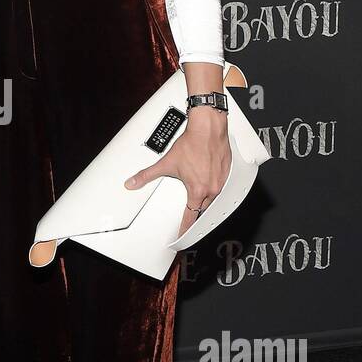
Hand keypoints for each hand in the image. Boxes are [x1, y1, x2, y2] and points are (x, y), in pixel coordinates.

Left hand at [124, 109, 230, 239]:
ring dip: (206, 197)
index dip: (186, 226)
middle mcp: (212, 187)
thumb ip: (147, 175)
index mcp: (198, 189)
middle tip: (190, 213)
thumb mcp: (166, 163)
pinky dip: (214, 185)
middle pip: (203, 207)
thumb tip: (133, 182)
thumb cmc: (192, 143)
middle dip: (196, 210)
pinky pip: (222, 185)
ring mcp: (222, 180)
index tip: (183, 233)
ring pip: (214, 196)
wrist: (208, 128)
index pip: (191, 215)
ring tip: (198, 193)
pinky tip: (209, 179)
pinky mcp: (228, 171)